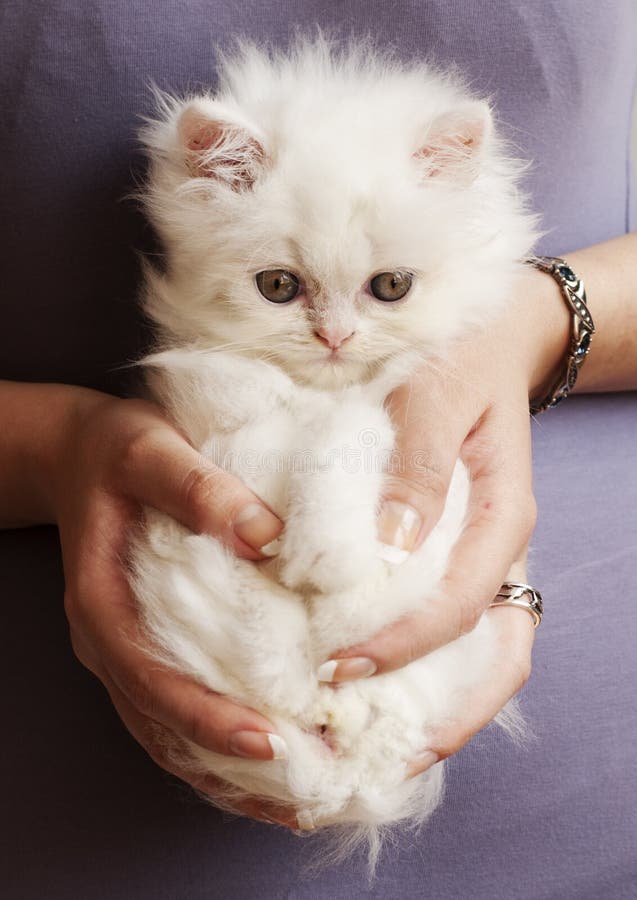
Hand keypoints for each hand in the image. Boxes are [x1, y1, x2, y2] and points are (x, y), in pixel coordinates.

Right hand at [51, 389, 296, 826]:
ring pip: (170, 733)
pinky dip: (217, 744)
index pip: (153, 683)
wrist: (77, 453)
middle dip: (231, 765)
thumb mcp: (150, 451)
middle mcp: (109, 644)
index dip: (208, 720)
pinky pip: (176, 711)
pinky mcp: (147, 645)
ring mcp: (125, 651)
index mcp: (102, 606)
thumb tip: (266, 538)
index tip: (271, 743)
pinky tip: (265, 760)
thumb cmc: (113, 450)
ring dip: (227, 770)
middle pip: (164, 728)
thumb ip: (198, 489)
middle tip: (307, 789)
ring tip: (298, 797)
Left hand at [317, 266, 566, 762]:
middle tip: (361, 750)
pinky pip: (449, 624)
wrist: (486, 337)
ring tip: (364, 737)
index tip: (337, 669)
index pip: (459, 608)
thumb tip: (389, 549)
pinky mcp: (454, 551)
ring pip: (472, 650)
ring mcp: (479, 556)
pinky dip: (417, 662)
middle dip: (435, 714)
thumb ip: (416, 469)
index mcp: (500, 518)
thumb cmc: (456, 359)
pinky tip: (368, 677)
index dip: (402, 647)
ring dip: (428, 699)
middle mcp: (497, 550)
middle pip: (488, 657)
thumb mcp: (433, 398)